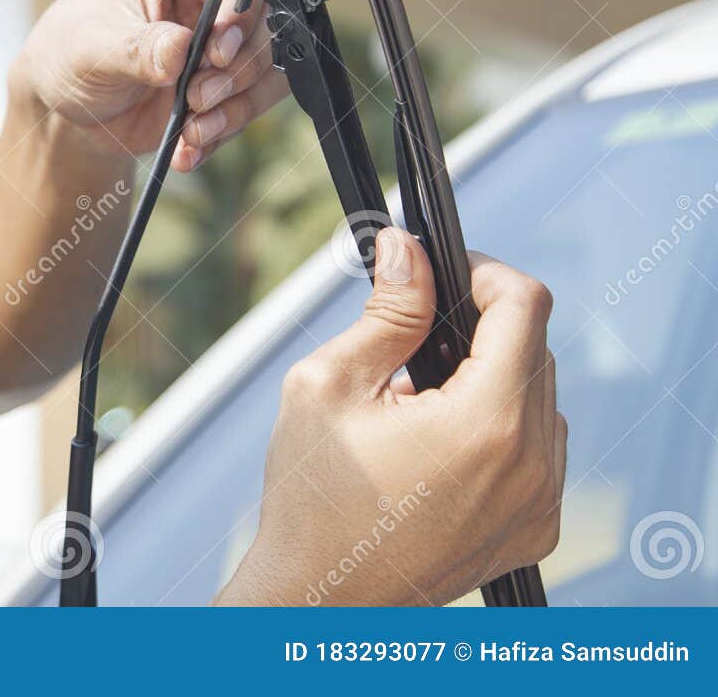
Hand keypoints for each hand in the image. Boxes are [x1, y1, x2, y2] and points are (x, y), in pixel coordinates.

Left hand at [11, 0, 285, 170]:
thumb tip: (180, 50)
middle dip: (234, 66)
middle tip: (196, 95)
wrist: (68, 103)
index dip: (238, 0)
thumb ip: (137, 47)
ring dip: (234, 103)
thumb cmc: (71, 50)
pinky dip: (224, 129)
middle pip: (263, 16)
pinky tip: (188, 146)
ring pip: (267, 63)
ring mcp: (227, 34)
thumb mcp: (92, 46)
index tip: (216, 48)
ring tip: (191, 128)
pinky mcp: (231, 78)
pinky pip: (254, 103)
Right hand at [218, 229, 565, 605]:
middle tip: (409, 342)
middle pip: (534, 350)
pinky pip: (537, 452)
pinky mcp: (534, 531)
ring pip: (539, 400)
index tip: (444, 273)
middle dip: (477, 328)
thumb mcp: (330, 384)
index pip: (526, 306)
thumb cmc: (312, 499)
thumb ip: (386, 312)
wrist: (320, 599)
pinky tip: (435, 443)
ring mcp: (539, 505)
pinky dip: (497, 430)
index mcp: (487, 423)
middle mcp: (531, 466)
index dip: (484, 272)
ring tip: (416, 400)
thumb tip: (407, 251)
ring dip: (490, 380)